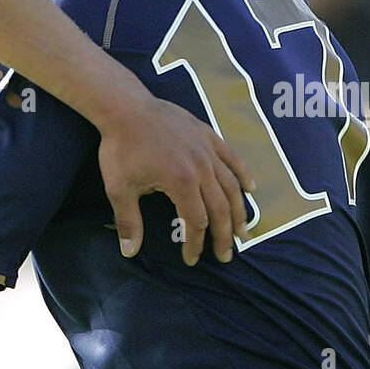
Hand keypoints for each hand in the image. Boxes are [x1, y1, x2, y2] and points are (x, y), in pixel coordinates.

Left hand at [99, 93, 253, 264]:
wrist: (126, 108)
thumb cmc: (121, 148)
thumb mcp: (119, 189)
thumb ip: (129, 222)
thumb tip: (130, 252)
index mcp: (181, 182)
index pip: (196, 221)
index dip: (195, 244)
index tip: (191, 259)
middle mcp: (202, 167)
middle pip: (220, 208)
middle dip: (224, 235)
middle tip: (225, 255)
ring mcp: (208, 150)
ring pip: (231, 186)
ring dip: (239, 211)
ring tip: (243, 231)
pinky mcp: (208, 136)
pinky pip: (232, 158)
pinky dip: (243, 174)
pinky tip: (250, 189)